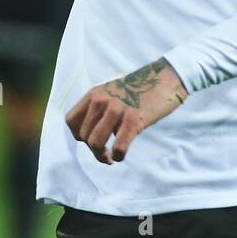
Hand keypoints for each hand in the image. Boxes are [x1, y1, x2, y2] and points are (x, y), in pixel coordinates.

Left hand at [64, 58, 188, 163]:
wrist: (165, 79)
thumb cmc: (138, 91)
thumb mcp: (111, 92)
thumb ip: (98, 108)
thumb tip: (90, 136)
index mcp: (94, 94)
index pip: (71, 121)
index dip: (79, 135)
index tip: (91, 141)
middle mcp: (101, 100)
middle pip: (84, 136)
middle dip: (93, 149)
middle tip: (105, 153)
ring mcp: (117, 108)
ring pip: (95, 143)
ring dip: (101, 156)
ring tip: (110, 158)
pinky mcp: (134, 119)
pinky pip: (118, 147)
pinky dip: (118, 156)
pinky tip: (121, 156)